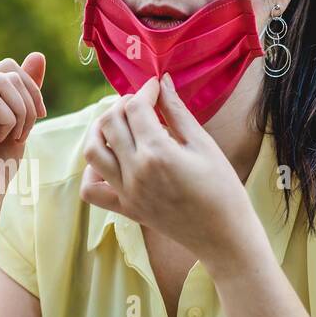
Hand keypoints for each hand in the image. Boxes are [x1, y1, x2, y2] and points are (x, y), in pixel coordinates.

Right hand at [0, 52, 45, 214]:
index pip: (7, 67)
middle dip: (29, 101)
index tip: (36, 118)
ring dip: (22, 113)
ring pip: (3, 83)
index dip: (31, 89)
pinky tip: (0, 140)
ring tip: (14, 136)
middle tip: (25, 131)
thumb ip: (26, 89)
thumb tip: (38, 55)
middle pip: (7, 71)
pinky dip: (9, 122)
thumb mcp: (20, 120)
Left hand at [79, 73, 259, 271]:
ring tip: (119, 124)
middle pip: (109, 123)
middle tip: (140, 103)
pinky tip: (110, 160)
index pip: (136, 108)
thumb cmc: (222, 188)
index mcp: (158, 153)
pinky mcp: (125, 209)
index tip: (155, 87)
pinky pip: (92, 190)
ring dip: (99, 131)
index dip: (144, 91)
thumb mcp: (203, 145)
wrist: (223, 235)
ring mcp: (126, 192)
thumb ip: (177, 112)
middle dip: (122, 105)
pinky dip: (92, 172)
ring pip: (92, 152)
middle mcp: (135, 172)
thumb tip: (162, 81)